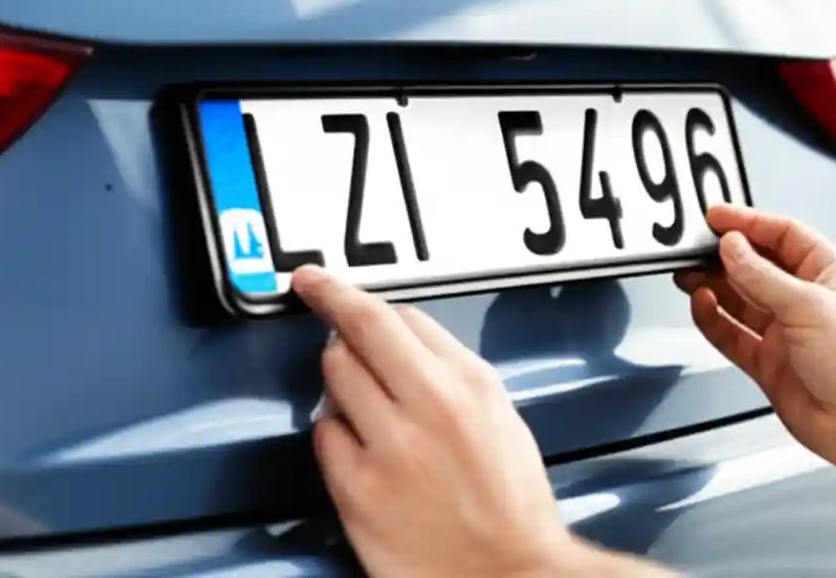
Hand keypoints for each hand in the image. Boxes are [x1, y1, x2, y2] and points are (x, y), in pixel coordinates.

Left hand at [292, 266, 582, 577]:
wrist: (509, 576)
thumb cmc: (511, 508)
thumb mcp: (500, 417)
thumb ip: (453, 373)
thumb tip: (405, 342)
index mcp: (472, 383)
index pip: (401, 315)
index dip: (358, 299)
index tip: (330, 286)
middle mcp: (432, 405)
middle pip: (358, 331)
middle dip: (335, 322)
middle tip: (325, 319)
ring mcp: (391, 446)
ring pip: (334, 376)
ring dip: (336, 378)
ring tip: (359, 401)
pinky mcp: (360, 489)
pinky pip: (324, 435)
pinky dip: (332, 433)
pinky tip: (357, 447)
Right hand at [675, 204, 835, 471]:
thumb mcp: (809, 305)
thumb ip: (762, 276)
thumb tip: (732, 248)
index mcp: (829, 273)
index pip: (783, 235)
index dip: (749, 223)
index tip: (717, 217)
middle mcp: (807, 300)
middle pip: (757, 266)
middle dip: (725, 256)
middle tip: (695, 247)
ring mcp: (787, 332)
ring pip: (740, 300)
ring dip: (714, 286)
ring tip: (687, 274)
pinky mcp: (770, 363)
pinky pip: (733, 334)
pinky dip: (714, 320)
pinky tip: (701, 305)